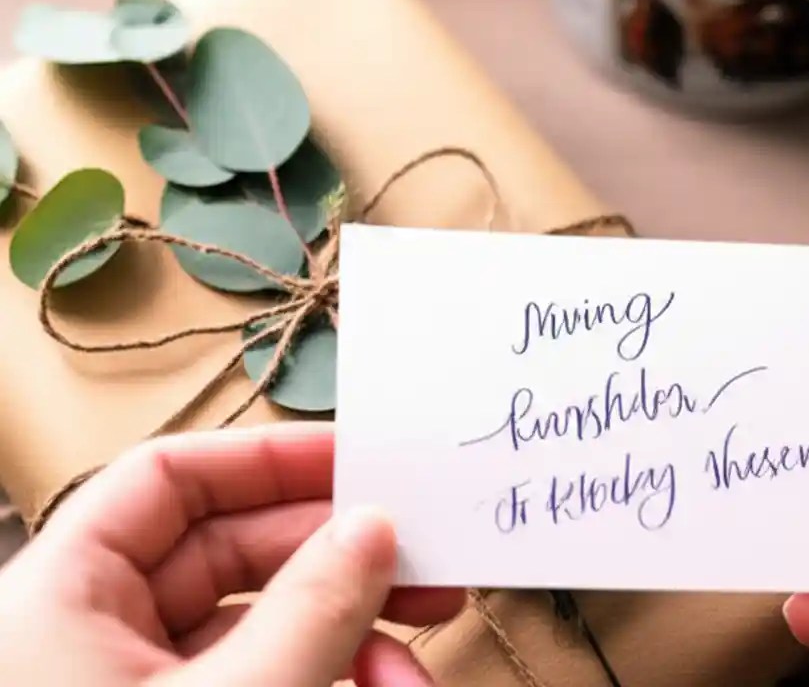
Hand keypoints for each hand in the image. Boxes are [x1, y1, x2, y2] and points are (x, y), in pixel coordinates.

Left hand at [0, 422, 463, 686]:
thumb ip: (309, 611)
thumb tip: (376, 528)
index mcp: (63, 590)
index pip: (171, 477)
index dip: (272, 460)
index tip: (367, 466)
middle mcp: (93, 627)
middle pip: (234, 551)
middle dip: (342, 567)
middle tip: (430, 570)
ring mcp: (133, 682)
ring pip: (261, 625)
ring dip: (351, 639)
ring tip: (413, 674)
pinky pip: (263, 679)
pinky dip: (328, 682)